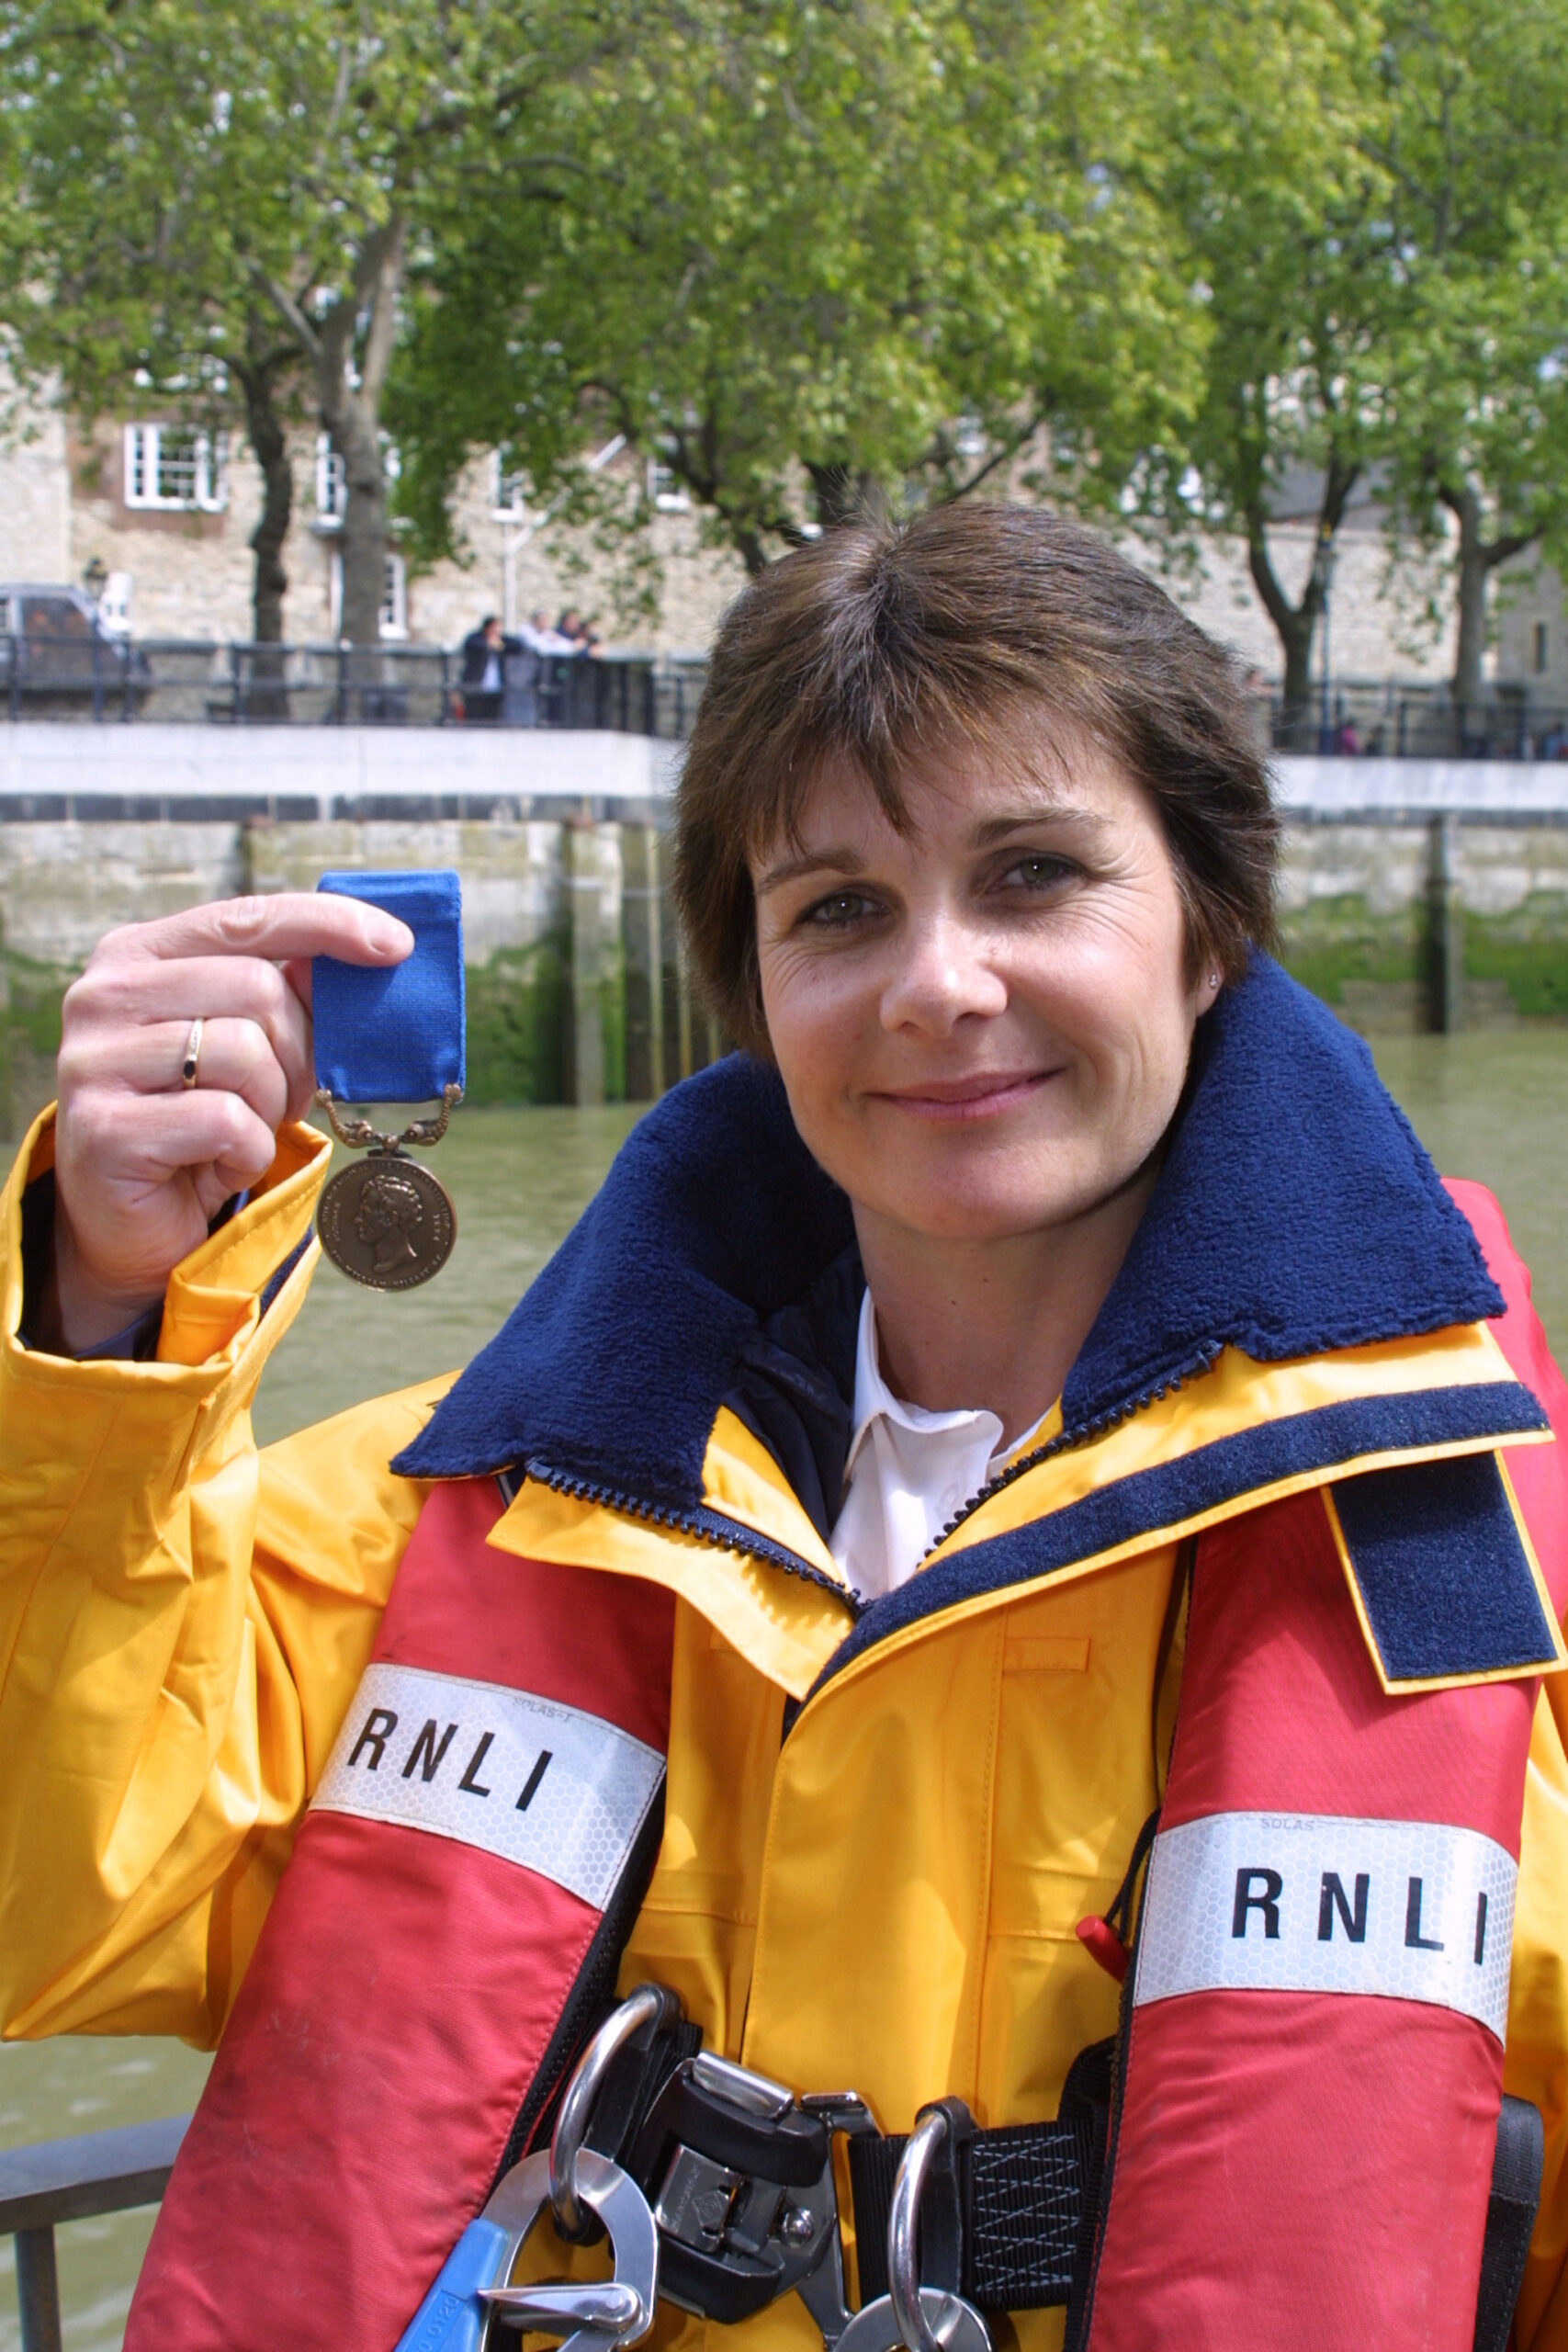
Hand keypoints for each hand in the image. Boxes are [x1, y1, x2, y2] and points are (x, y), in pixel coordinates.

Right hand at [43, 894, 411, 1352]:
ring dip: (271, 1105)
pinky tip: (219, 1164)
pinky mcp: (104, 1129)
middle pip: (257, 988)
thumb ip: (285, 994)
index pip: (247, 917)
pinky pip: (225, 1120)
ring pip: (244, 1053)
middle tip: (288, 1097)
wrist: (128, 1222)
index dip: (328, 925)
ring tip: (244, 1131)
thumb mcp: (244, 1046)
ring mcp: (93, 1061)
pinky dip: (247, 1151)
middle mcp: (103, 995)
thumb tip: (367, 950)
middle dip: (299, 1051)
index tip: (397, 945)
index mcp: (136, 955)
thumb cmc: (196, 1122)